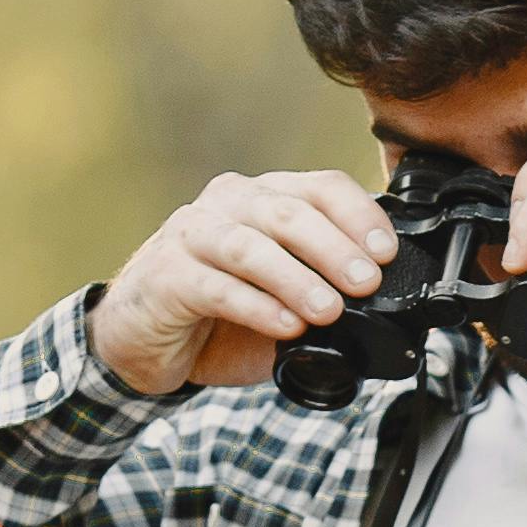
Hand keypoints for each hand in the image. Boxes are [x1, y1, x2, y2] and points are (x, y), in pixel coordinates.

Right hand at [94, 170, 399, 395]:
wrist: (140, 339)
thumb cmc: (217, 314)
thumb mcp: (282, 298)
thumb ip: (323, 292)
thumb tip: (381, 306)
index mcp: (264, 199)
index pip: (319, 187)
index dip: (358, 215)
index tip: (386, 253)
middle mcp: (228, 205)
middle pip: (288, 212)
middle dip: (334, 247)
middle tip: (366, 282)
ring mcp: (192, 236)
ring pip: (251, 246)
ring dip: (297, 278)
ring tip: (330, 310)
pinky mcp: (166, 275)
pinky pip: (215, 286)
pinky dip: (256, 307)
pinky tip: (285, 326)